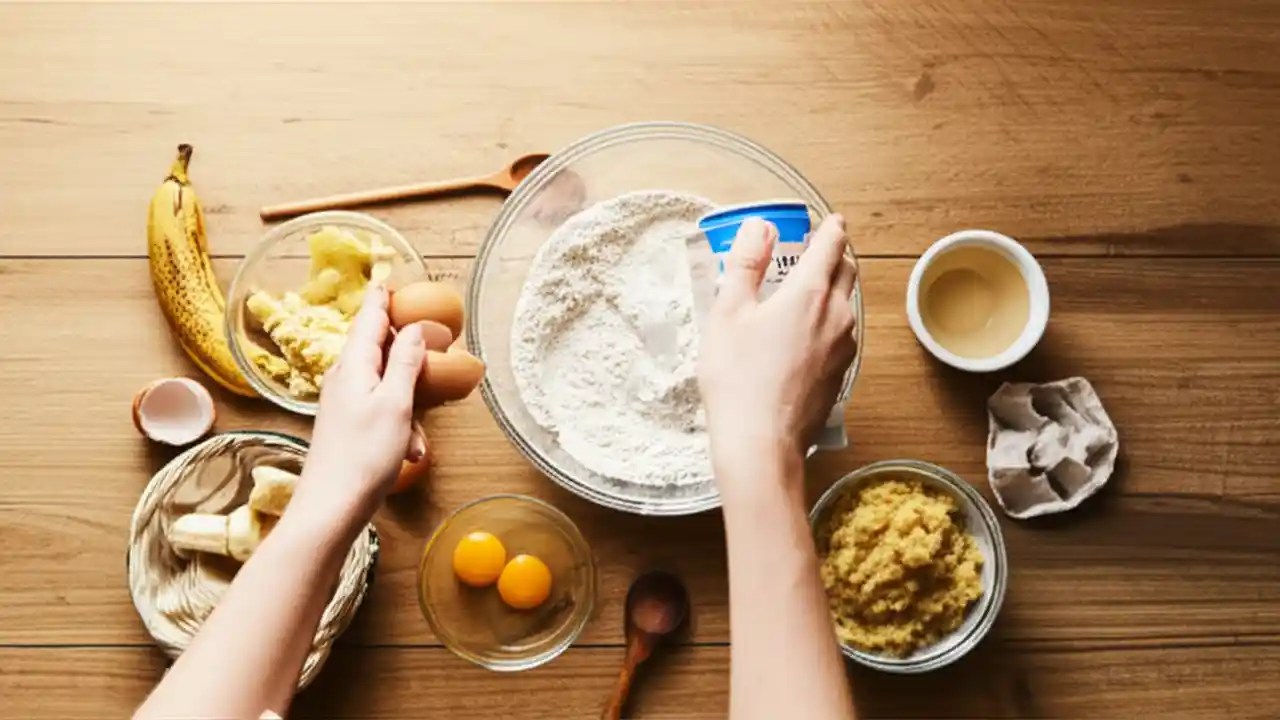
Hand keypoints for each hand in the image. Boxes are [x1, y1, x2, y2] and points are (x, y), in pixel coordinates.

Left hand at [291, 283, 441, 528]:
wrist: (332, 506)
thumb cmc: (365, 455)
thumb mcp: (396, 404)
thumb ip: (407, 363)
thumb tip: (415, 329)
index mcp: (354, 365)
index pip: (370, 318)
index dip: (382, 298)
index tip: (388, 277)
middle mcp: (345, 378)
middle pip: (378, 347)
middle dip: (407, 352)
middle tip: (432, 346)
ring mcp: (345, 402)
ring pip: (386, 384)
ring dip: (409, 403)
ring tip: (417, 436)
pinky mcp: (349, 425)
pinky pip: (383, 411)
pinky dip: (401, 427)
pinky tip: (409, 451)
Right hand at [697, 215, 857, 492]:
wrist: (761, 444)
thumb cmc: (738, 378)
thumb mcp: (728, 312)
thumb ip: (746, 264)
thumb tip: (760, 227)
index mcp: (810, 292)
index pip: (832, 244)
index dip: (830, 227)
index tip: (827, 221)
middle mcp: (837, 315)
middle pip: (847, 271)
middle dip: (834, 255)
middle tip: (812, 251)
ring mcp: (844, 346)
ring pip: (846, 304)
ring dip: (831, 290)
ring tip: (802, 293)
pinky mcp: (841, 372)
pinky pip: (840, 334)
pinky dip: (827, 322)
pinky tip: (802, 335)